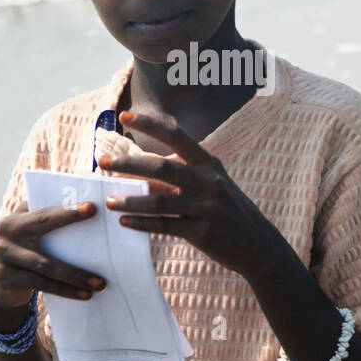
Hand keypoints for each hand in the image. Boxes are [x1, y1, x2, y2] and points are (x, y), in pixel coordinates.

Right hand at [0, 203, 108, 313]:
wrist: (0, 283)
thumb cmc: (28, 252)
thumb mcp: (32, 235)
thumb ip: (49, 224)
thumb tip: (92, 217)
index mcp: (17, 215)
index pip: (45, 208)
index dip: (67, 208)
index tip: (93, 208)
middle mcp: (5, 230)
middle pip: (42, 224)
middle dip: (72, 225)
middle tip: (101, 236)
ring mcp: (2, 254)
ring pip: (45, 264)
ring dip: (75, 275)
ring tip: (100, 283)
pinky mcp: (5, 278)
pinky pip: (41, 284)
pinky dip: (65, 290)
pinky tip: (85, 294)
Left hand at [98, 110, 284, 279]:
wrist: (257, 245)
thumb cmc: (227, 211)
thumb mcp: (211, 185)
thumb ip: (181, 176)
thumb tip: (138, 171)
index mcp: (209, 163)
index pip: (176, 136)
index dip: (150, 124)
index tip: (125, 115)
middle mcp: (209, 181)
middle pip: (161, 168)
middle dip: (128, 164)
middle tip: (102, 161)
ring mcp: (207, 207)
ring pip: (159, 201)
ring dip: (130, 200)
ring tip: (108, 201)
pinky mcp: (202, 232)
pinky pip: (164, 226)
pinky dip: (141, 224)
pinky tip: (124, 222)